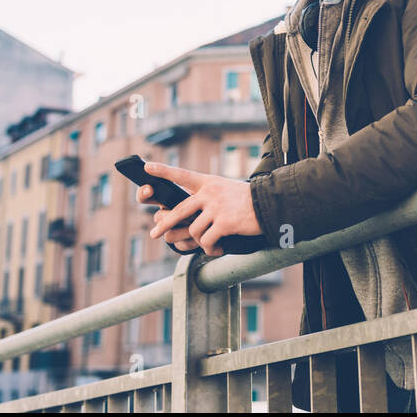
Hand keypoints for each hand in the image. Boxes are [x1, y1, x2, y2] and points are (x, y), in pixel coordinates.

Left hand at [143, 162, 262, 256]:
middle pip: (179, 210)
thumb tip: (186, 218)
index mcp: (209, 183)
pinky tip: (217, 250)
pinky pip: (207, 241)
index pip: (182, 175)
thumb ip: (207, 198)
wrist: (270, 205)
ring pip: (194, 230)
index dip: (163, 171)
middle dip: (165, 224)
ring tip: (210, 245)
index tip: (147, 167)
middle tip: (154, 233)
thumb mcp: (226, 190)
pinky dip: (210, 249)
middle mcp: (210, 193)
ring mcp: (217, 207)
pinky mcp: (224, 222)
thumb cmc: (247, 201)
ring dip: (200, 242)